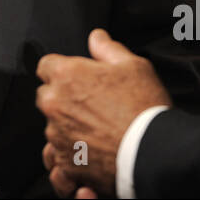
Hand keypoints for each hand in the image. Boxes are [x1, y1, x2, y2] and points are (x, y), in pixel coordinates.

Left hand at [36, 28, 170, 196]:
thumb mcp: (134, 66)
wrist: (152, 152)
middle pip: (46, 95)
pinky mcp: (64, 161)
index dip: (63, 70)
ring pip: (51, 127)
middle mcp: (55, 104)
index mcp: (67, 75)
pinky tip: (88, 152)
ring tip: (95, 132)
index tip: (76, 78)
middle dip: (62, 98)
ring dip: (66, 127)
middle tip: (90, 105)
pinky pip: (56, 157)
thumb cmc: (144, 108)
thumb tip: (96, 37)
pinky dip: (68, 155)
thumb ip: (108, 49)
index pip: (46, 65)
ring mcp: (57, 135)